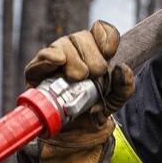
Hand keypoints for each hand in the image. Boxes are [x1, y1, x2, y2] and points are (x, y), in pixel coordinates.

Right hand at [23, 21, 134, 162]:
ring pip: (63, 43)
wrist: (74, 132)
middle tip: (95, 74)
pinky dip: (50, 57)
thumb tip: (122, 68)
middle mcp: (75, 50)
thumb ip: (125, 86)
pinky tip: (58, 61)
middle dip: (91, 54)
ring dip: (74, 58)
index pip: (101, 30)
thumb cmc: (93, 110)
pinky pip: (42, 57)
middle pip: (82, 36)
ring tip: (79, 77)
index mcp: (95, 51)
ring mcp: (55, 58)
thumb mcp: (115, 100)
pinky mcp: (37, 70)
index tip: (110, 52)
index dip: (106, 36)